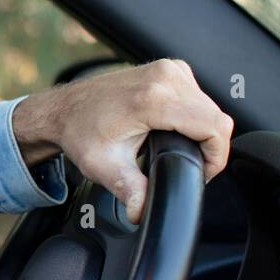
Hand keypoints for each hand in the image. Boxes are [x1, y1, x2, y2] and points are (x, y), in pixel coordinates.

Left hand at [12, 58, 233, 223]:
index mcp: (152, 98)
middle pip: (216, 117)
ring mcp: (166, 68)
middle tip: (187, 165)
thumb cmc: (79, 133)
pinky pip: (198, 95)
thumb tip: (140, 212)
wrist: (63, 109)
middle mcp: (164, 77)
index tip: (201, 172)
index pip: (213, 126)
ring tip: (178, 148)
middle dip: (210, 147)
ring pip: (209, 106)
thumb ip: (129, 189)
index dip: (216, 156)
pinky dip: (194, 115)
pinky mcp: (168, 68)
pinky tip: (173, 128)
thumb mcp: (103, 166)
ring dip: (203, 130)